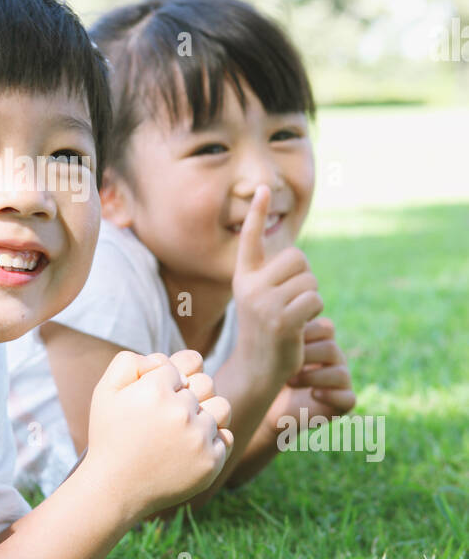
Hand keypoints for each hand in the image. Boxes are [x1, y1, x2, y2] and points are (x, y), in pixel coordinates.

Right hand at [87, 348, 232, 519]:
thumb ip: (130, 362)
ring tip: (184, 429)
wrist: (115, 488)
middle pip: (204, 383)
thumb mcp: (105, 390)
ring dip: (205, 414)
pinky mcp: (211, 462)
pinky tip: (190, 447)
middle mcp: (181, 412)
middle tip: (166, 418)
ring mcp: (198, 438)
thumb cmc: (109, 436)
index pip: (178, 369)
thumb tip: (162, 360)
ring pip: (221, 407)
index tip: (151, 402)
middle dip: (187, 396)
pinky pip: (226, 436)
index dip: (163, 383)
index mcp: (156, 390)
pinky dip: (211, 440)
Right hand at [232, 185, 323, 387]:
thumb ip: (276, 277)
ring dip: (311, 298)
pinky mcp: (282, 320)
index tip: (262, 188)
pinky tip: (301, 326)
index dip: (257, 212)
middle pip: (298, 258)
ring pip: (309, 281)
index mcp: (244, 277)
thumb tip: (299, 259)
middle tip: (293, 300)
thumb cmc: (266, 330)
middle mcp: (250, 286)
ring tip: (295, 316)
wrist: (257, 369)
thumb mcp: (262, 299)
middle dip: (305, 277)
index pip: (250, 238)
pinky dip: (315, 312)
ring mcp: (265, 303)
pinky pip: (314, 300)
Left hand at [270, 315, 355, 424]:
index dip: (304, 335)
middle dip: (305, 355)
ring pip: (340, 372)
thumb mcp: (272, 347)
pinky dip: (330, 395)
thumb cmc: (269, 373)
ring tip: (290, 381)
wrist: (267, 406)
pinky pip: (348, 397)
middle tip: (284, 363)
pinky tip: (312, 394)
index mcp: (321, 341)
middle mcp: (334, 359)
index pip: (325, 327)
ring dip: (312, 376)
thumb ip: (279, 327)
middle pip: (331, 347)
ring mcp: (341, 381)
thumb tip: (273, 303)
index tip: (280, 343)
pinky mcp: (343, 403)